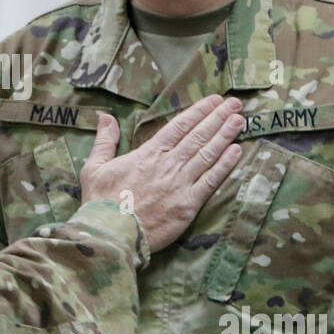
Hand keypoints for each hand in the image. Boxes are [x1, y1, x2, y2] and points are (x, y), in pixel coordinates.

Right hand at [80, 94, 243, 250]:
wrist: (111, 233)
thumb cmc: (100, 202)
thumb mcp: (94, 167)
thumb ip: (104, 141)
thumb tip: (105, 117)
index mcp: (147, 153)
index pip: (178, 126)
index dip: (198, 111)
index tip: (214, 100)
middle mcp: (167, 164)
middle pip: (198, 136)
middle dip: (218, 117)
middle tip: (235, 104)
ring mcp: (180, 184)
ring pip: (207, 154)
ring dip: (225, 135)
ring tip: (239, 120)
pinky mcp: (188, 205)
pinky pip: (211, 181)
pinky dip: (225, 165)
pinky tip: (237, 152)